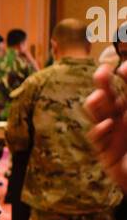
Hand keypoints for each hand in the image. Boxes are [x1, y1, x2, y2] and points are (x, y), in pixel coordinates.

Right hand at [86, 61, 126, 191]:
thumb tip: (125, 68)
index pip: (123, 87)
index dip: (121, 76)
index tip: (120, 67)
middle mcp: (119, 119)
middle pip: (106, 96)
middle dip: (102, 84)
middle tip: (102, 72)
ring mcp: (111, 134)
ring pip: (96, 114)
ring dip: (96, 105)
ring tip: (100, 98)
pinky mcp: (105, 151)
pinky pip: (96, 138)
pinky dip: (100, 131)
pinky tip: (108, 126)